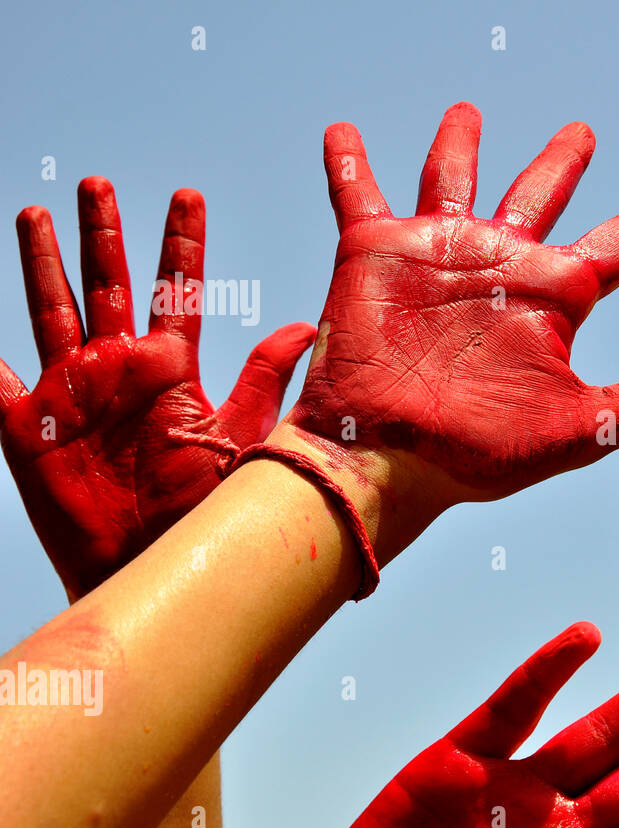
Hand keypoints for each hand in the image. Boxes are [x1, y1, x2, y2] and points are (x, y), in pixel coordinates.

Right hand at [0, 178, 315, 597]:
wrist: (153, 566)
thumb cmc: (203, 510)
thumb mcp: (242, 437)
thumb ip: (264, 380)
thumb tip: (303, 326)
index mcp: (171, 368)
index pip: (178, 291)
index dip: (181, 244)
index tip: (188, 195)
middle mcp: (120, 370)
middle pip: (108, 286)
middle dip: (103, 235)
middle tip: (99, 184)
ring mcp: (72, 394)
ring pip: (53, 312)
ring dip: (44, 264)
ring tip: (39, 214)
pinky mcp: (29, 429)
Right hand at [282, 102, 618, 539]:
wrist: (392, 459)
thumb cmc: (479, 453)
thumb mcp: (575, 431)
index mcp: (552, 298)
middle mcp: (500, 267)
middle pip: (540, 194)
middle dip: (561, 162)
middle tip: (584, 132)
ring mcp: (439, 254)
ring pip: (453, 180)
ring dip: (458, 145)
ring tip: (467, 111)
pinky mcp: (377, 253)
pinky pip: (358, 194)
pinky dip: (349, 164)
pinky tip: (343, 132)